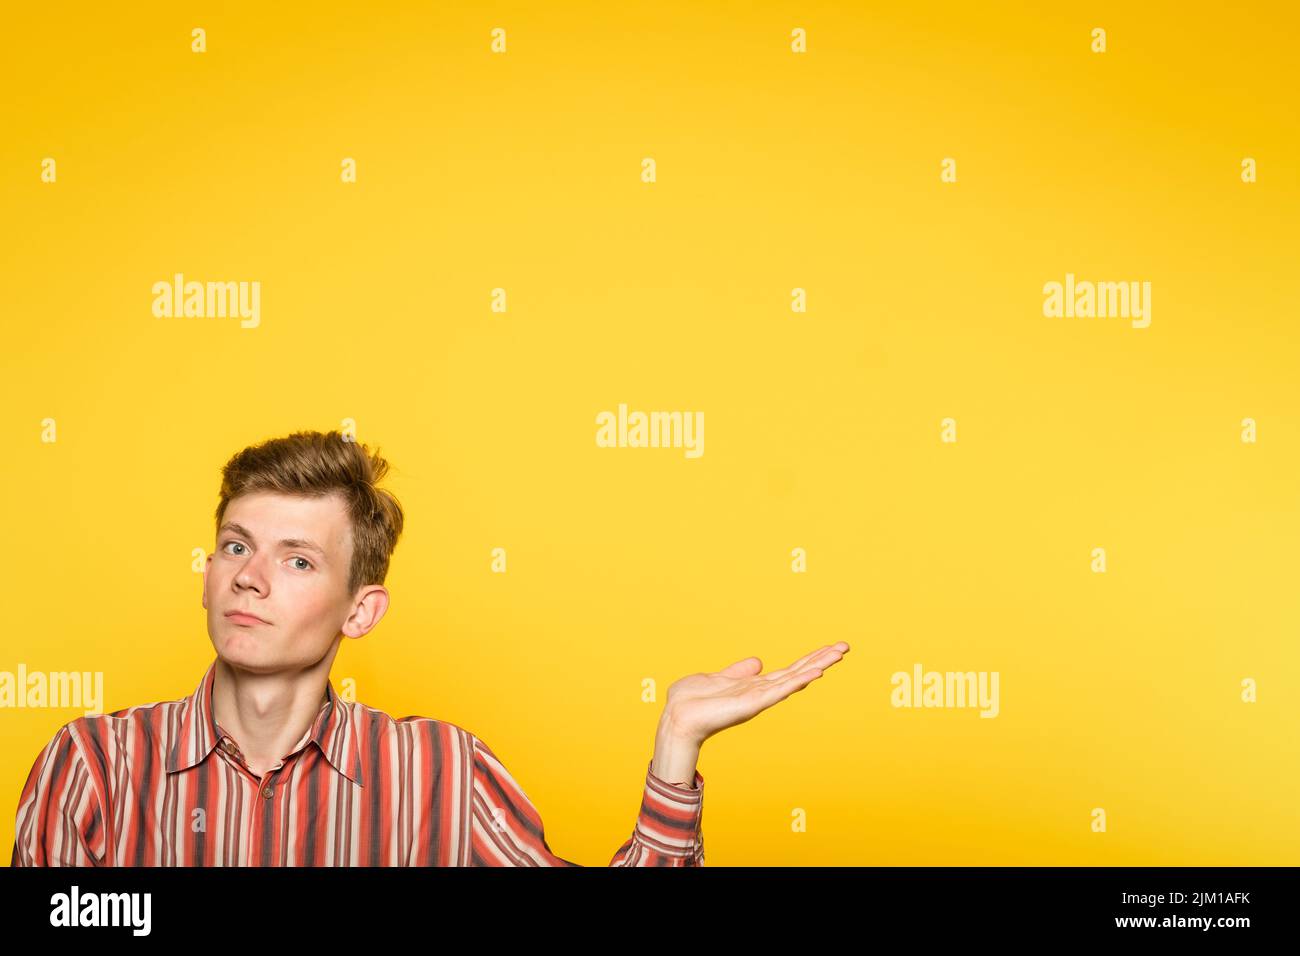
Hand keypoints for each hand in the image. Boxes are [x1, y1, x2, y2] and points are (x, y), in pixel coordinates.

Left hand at [660, 642, 850, 747]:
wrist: (677, 718)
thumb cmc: (691, 701)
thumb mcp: (717, 678)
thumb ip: (738, 671)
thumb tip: (757, 662)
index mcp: (754, 686)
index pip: (789, 671)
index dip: (809, 659)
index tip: (831, 648)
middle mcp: (761, 692)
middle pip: (798, 673)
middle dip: (821, 659)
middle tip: (845, 646)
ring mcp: (759, 699)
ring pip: (794, 679)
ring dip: (816, 666)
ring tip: (836, 655)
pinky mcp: (752, 704)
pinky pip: (779, 690)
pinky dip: (797, 681)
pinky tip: (814, 673)